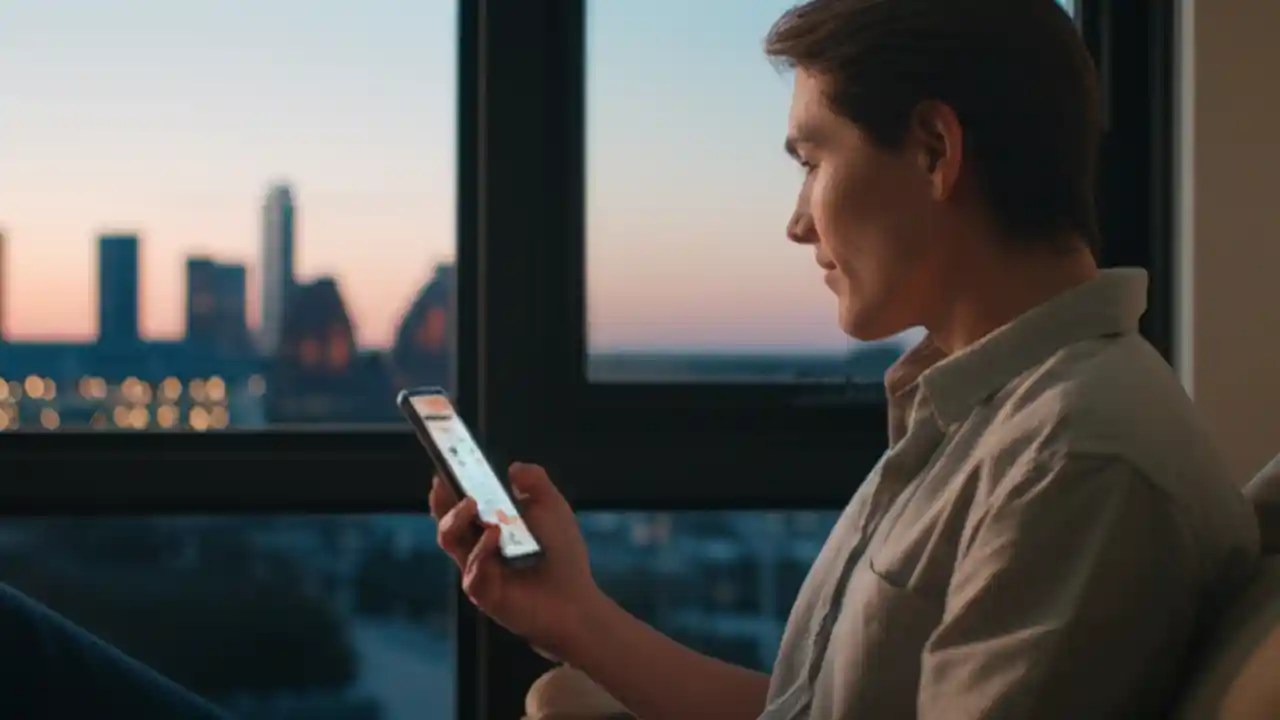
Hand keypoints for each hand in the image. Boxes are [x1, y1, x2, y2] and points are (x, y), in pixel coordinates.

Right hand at [429, 462, 600, 657]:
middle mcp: (477, 548)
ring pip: (450, 541)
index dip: (448, 489)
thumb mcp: (552, 508)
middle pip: (446, 521)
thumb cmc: (562, 554)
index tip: (443, 470)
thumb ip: (536, 483)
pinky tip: (494, 537)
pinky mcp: (484, 593)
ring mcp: (478, 571)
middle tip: (447, 483)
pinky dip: (480, 552)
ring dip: (457, 519)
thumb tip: (513, 467)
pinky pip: (471, 572)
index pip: (459, 506)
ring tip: (473, 504)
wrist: (575, 599)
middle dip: (442, 501)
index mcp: (489, 527)